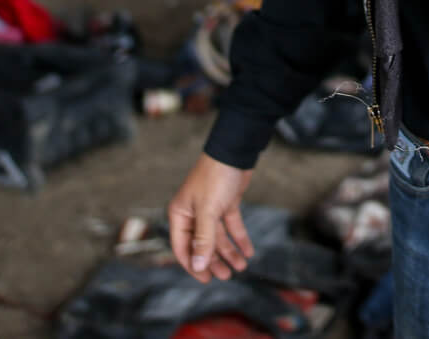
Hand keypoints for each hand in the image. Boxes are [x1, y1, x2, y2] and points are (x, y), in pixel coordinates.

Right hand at [168, 153, 254, 281]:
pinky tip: (248, 251)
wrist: (235, 150)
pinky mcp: (226, 203)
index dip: (193, 265)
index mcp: (181, 215)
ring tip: (241, 266)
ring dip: (229, 252)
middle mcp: (193, 213)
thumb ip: (204, 239)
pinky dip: (239, 238)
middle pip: (202, 245)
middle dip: (214, 261)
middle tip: (227, 275)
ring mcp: (211, 209)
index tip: (206, 279)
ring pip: (218, 237)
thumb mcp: (208, 210)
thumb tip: (198, 265)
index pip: (183, 247)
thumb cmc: (215, 176)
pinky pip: (232, 226)